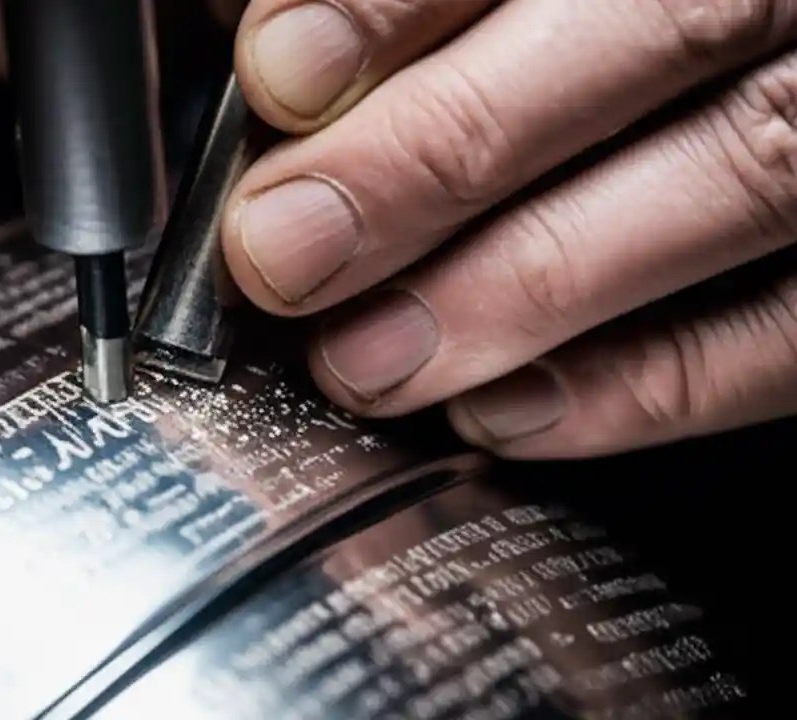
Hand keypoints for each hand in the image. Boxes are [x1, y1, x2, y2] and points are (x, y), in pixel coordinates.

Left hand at [219, 0, 796, 457]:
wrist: (775, 39)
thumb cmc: (618, 27)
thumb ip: (437, 4)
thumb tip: (279, 59)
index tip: (279, 72)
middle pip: (659, 29)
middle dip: (441, 148)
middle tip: (287, 249)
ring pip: (739, 177)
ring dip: (526, 286)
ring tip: (368, 360)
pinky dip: (654, 382)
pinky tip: (506, 411)